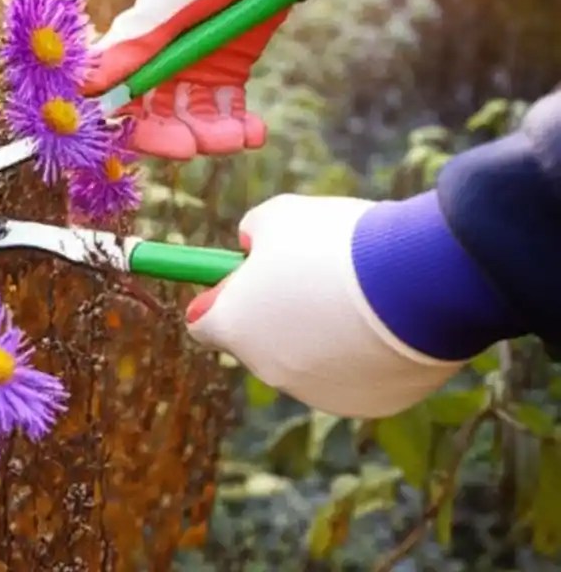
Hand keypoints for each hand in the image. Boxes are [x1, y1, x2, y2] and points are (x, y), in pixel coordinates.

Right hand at [81, 0, 289, 160]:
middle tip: (193, 146)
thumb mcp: (171, 4)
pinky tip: (255, 131)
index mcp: (134, 45)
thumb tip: (85, 85)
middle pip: (154, 117)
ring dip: (214, 136)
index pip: (115, 98)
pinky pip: (228, 112)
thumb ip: (132, 45)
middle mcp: (159, 62)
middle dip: (173, 136)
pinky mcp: (228, 72)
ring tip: (240, 135)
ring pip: (193, 120)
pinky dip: (240, 127)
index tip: (144, 137)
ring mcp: (193, 69)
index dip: (126, 124)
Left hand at [184, 194, 469, 418]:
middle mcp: (267, 370)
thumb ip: (253, 231)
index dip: (221, 299)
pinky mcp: (369, 405)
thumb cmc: (338, 243)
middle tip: (316, 275)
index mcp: (233, 327)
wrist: (418, 283)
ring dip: (327, 332)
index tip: (244, 278)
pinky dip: (369, 352)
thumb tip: (251, 243)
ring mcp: (318, 393)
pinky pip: (360, 374)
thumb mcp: (280, 216)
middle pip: (261, 342)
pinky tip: (392, 319)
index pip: (203, 325)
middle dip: (280, 312)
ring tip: (365, 292)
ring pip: (312, 360)